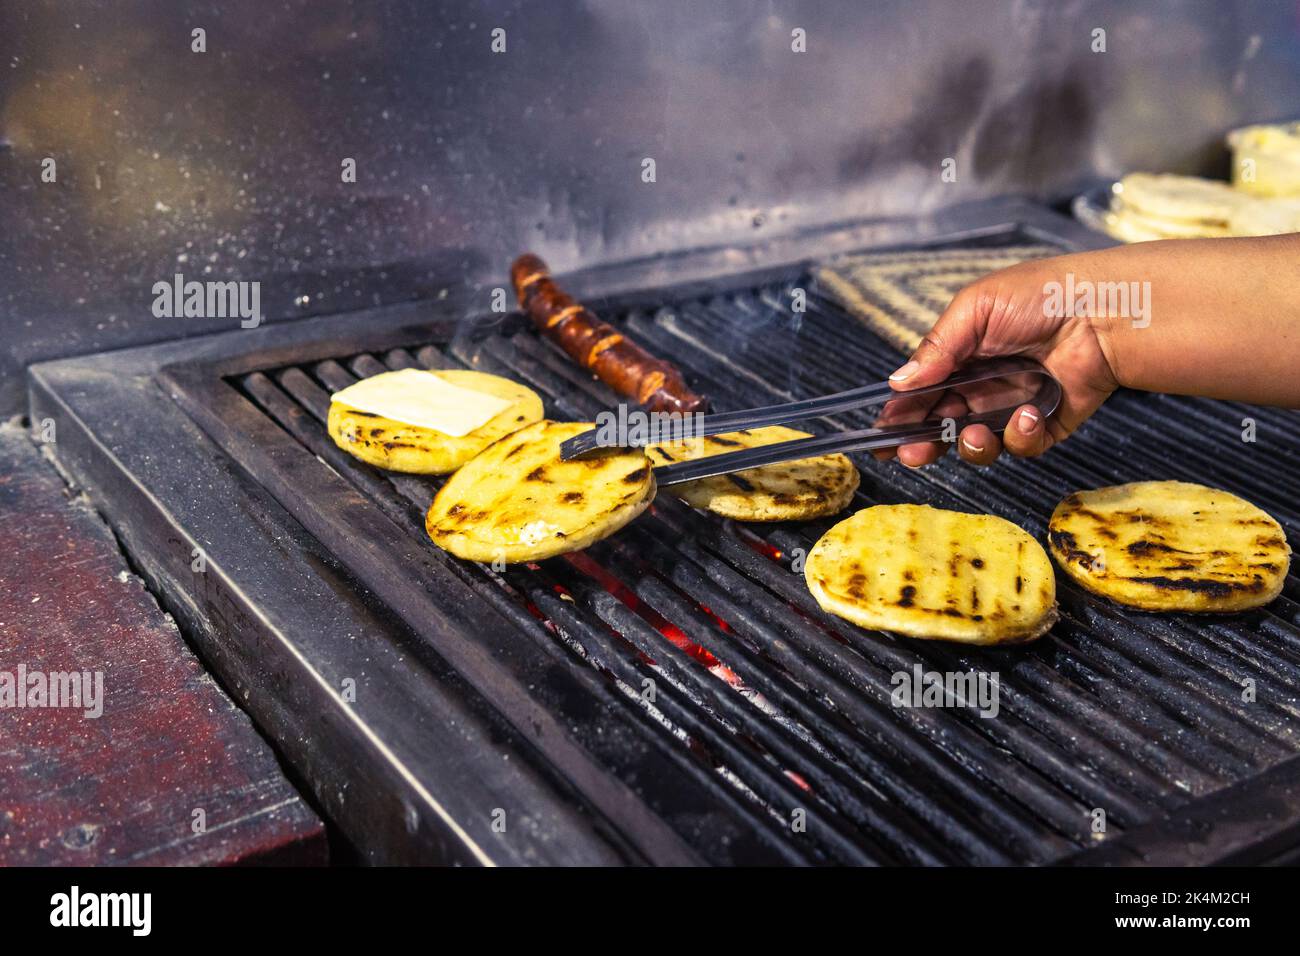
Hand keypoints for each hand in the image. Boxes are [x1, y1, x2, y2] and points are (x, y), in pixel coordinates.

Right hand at [881, 256, 1121, 466]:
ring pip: (976, 445)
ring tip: (974, 435)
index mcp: (960, 357)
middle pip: (940, 426)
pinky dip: (1019, 437)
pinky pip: (1020, 447)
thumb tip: (897, 383)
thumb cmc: (1039, 296)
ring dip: (969, 446)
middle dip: (922, 444)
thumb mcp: (976, 308)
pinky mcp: (1044, 426)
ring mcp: (1011, 407)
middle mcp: (982, 386)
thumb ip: (936, 348)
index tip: (882, 435)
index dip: (901, 415)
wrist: (1105, 310)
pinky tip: (1028, 415)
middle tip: (911, 453)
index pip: (921, 393)